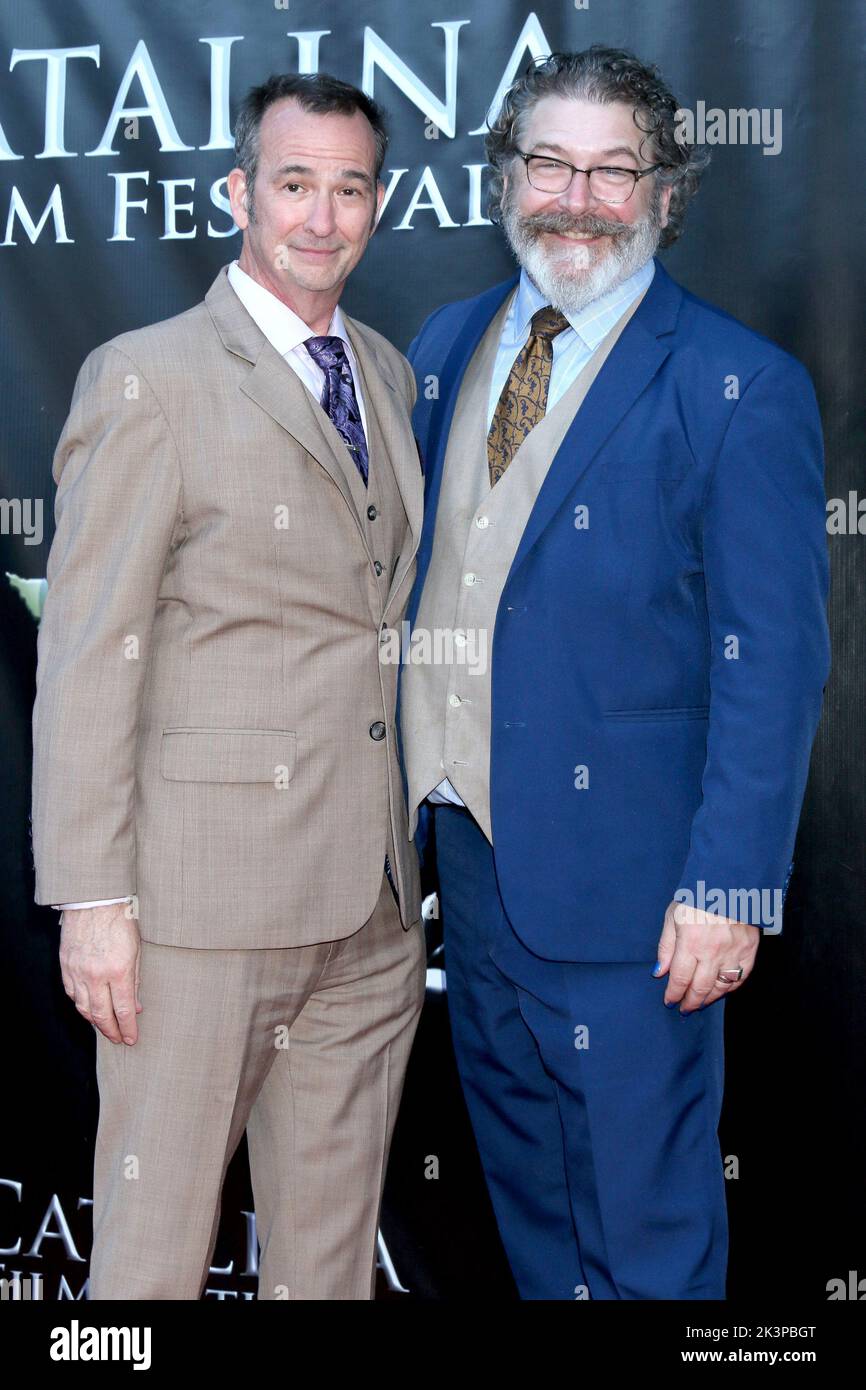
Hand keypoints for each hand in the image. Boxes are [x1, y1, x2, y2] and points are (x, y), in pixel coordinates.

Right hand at [59, 902, 141, 1044]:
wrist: (94, 901)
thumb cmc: (120, 921)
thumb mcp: (136, 950)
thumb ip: (135, 980)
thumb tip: (136, 1007)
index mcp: (118, 971)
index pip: (123, 1010)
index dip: (127, 1028)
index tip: (131, 1039)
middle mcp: (96, 975)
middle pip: (101, 1014)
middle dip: (111, 1031)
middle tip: (118, 1039)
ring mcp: (78, 971)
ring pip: (83, 1008)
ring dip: (94, 1021)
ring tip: (105, 1027)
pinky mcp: (66, 966)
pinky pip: (72, 993)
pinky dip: (80, 1004)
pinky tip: (88, 1008)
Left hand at [654, 900, 760, 1012]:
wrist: (729, 882)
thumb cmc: (696, 896)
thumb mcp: (673, 916)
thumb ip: (666, 946)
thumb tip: (660, 972)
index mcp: (691, 942)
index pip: (680, 979)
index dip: (673, 994)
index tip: (669, 1001)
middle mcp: (713, 952)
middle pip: (700, 988)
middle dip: (690, 1002)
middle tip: (684, 1008)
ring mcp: (733, 952)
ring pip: (721, 987)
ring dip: (709, 999)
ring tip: (700, 1003)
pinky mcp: (750, 950)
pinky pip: (740, 978)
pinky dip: (730, 988)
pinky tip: (721, 990)